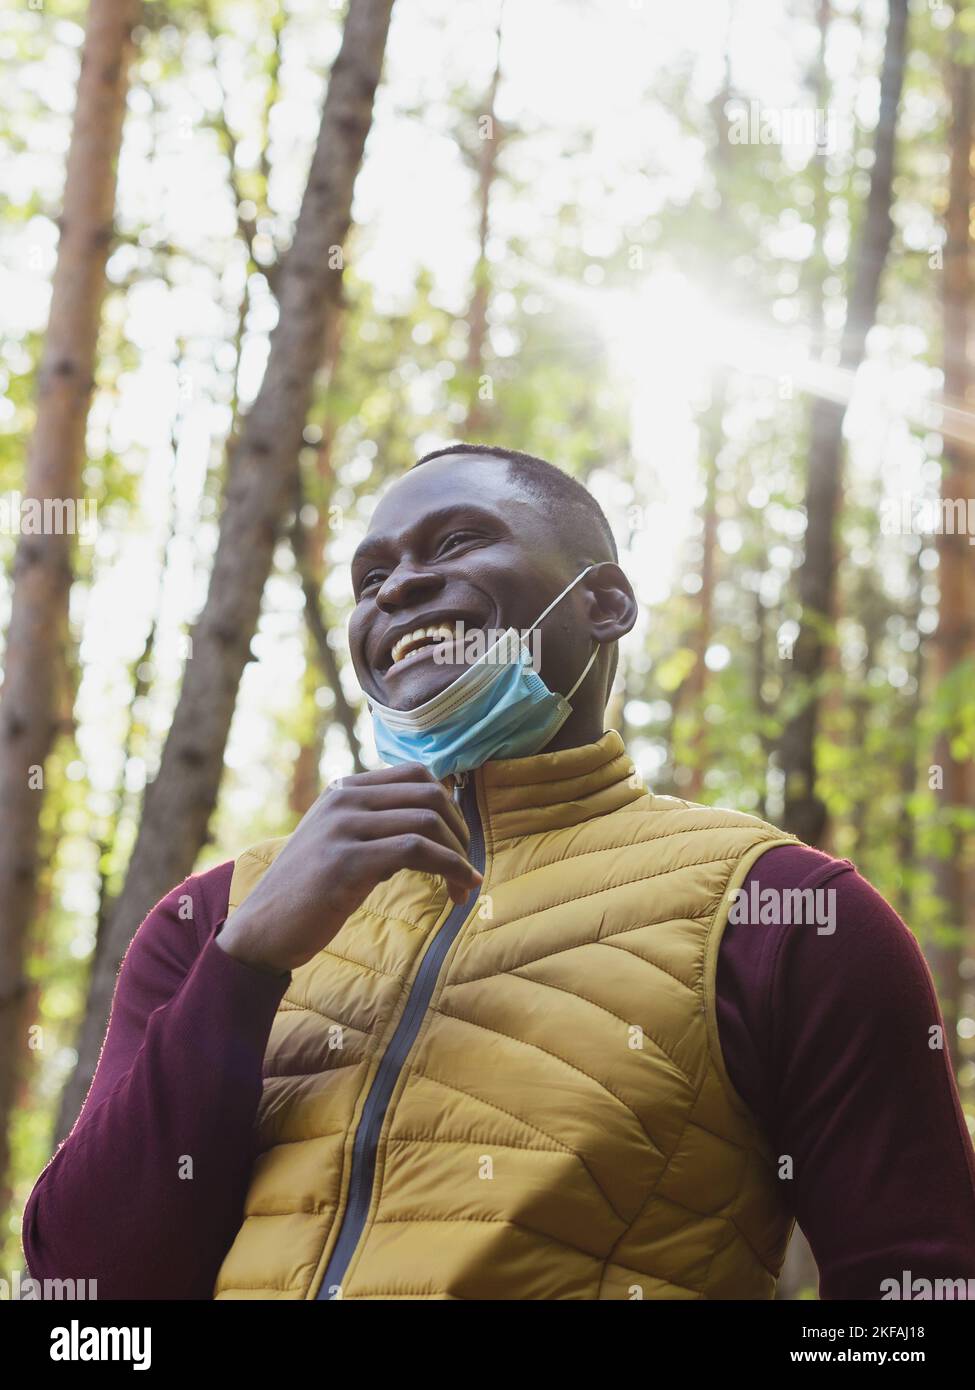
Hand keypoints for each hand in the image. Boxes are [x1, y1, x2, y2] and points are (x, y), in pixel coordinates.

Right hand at [216, 763, 480, 973]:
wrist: (262, 930)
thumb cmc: (307, 894)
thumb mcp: (340, 844)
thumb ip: (378, 828)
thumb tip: (433, 828)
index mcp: (343, 789)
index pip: (416, 774)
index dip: (450, 805)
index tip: (459, 841)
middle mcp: (343, 799)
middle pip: (430, 793)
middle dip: (460, 830)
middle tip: (467, 866)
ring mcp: (343, 827)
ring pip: (428, 820)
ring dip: (459, 855)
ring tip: (465, 886)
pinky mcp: (347, 860)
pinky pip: (418, 850)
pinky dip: (450, 868)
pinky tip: (459, 890)